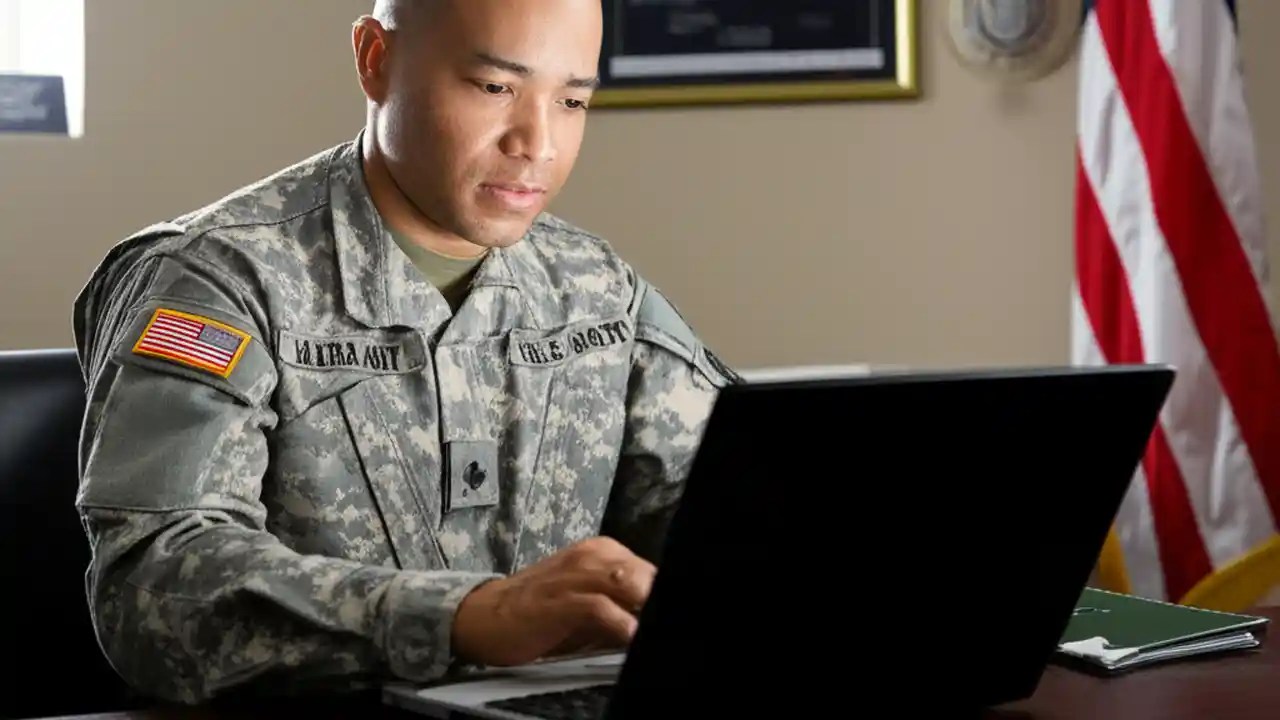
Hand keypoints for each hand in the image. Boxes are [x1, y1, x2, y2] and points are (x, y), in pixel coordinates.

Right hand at [450, 536, 655, 666]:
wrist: (484, 615)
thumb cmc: (539, 610)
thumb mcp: (587, 600)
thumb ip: (621, 606)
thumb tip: (647, 621)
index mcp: (603, 552)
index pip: (652, 571)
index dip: (661, 594)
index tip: (667, 614)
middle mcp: (592, 556)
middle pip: (647, 574)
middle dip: (657, 598)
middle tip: (664, 620)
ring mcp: (575, 576)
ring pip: (630, 583)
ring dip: (644, 606)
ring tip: (649, 627)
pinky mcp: (560, 600)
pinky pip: (600, 608)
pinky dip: (621, 625)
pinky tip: (629, 637)